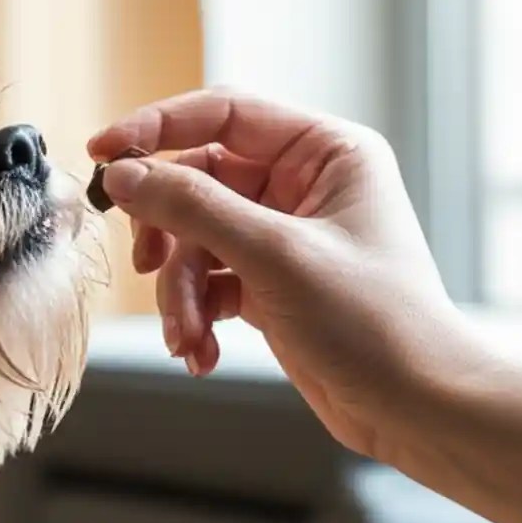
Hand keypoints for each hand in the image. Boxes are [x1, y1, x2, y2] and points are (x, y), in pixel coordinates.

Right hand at [88, 89, 485, 457]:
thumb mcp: (275, 255)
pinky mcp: (268, 281)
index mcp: (325, 151)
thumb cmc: (377, 323)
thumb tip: (124, 175)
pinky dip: (195, 314)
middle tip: (145, 265)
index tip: (104, 152)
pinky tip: (200, 353)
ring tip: (185, 335)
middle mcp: (303, 184)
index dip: (156, 127)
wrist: (417, 409)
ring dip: (179, 290)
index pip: (223, 113)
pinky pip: (206, 280)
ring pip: (194, 238)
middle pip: (197, 181)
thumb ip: (192, 207)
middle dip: (170, 235)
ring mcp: (282, 235)